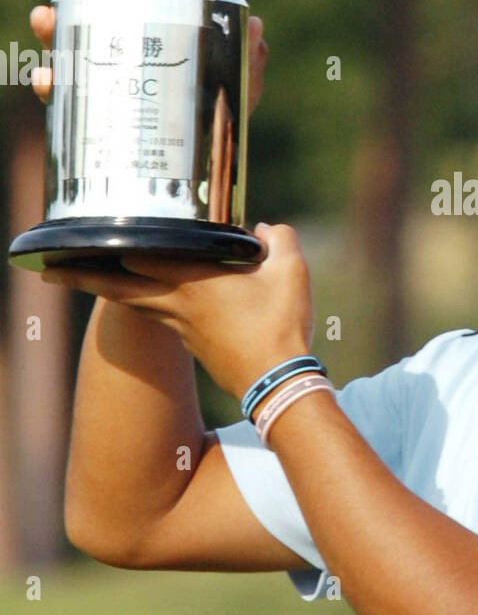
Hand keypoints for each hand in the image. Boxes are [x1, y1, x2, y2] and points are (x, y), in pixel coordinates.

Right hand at [28, 0, 269, 110]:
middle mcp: (125, 62)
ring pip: (69, 53)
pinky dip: (50, 86)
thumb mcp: (236, 91)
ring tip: (44, 18)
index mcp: (156, 46)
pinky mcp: (93, 119)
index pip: (135, 8)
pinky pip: (63, 99)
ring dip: (51, 32)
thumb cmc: (216, 123)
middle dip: (70, 3)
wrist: (199, 175)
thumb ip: (248, 62)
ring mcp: (106, 88)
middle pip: (91, 25)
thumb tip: (256, 26)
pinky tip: (45, 79)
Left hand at [39, 223, 314, 402]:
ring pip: (137, 306)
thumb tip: (267, 231)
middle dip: (82, 278)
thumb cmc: (281, 325)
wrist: (279, 382)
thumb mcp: (290, 270)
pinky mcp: (196, 347)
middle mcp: (178, 306)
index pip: (139, 256)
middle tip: (50, 272)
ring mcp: (183, 330)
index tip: (89, 235)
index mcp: (193, 281)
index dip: (115, 243)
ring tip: (93, 284)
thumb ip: (279, 240)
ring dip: (113, 292)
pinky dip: (152, 307)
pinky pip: (164, 320)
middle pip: (117, 288)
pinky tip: (161, 303)